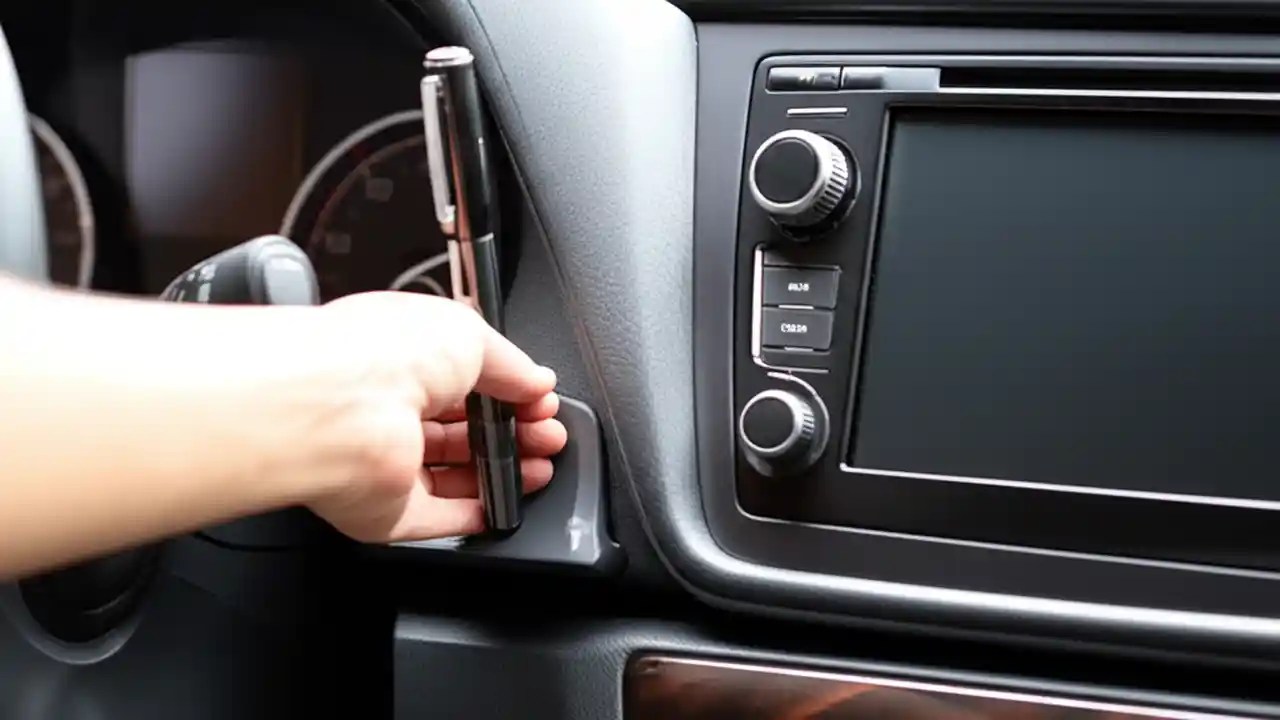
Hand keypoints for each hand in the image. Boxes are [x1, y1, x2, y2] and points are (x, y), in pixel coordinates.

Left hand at [299, 291, 565, 542]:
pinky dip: (470, 516)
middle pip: (459, 430)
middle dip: (512, 433)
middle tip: (548, 436)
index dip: (507, 392)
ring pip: (450, 475)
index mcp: (398, 358)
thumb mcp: (469, 335)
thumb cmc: (383, 354)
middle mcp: (385, 409)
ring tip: (541, 467)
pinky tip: (503, 507)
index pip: (460, 381)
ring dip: (500, 472)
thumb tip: (537, 381)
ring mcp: (384, 463)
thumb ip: (510, 364)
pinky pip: (433, 520)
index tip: (540, 401)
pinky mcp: (384, 511)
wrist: (341, 409)